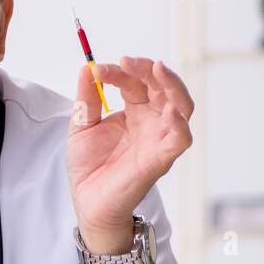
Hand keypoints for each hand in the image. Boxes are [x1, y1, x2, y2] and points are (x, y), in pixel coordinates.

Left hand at [67, 56, 193, 253]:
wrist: (88, 202)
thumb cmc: (89, 166)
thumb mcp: (81, 126)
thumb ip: (86, 98)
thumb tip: (86, 68)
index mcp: (134, 111)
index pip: (135, 81)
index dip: (119, 71)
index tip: (97, 69)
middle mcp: (152, 121)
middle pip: (163, 87)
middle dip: (149, 70)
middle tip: (128, 61)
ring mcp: (159, 138)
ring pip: (182, 106)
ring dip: (173, 86)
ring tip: (158, 69)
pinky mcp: (161, 159)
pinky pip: (181, 139)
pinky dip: (180, 123)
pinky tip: (169, 110)